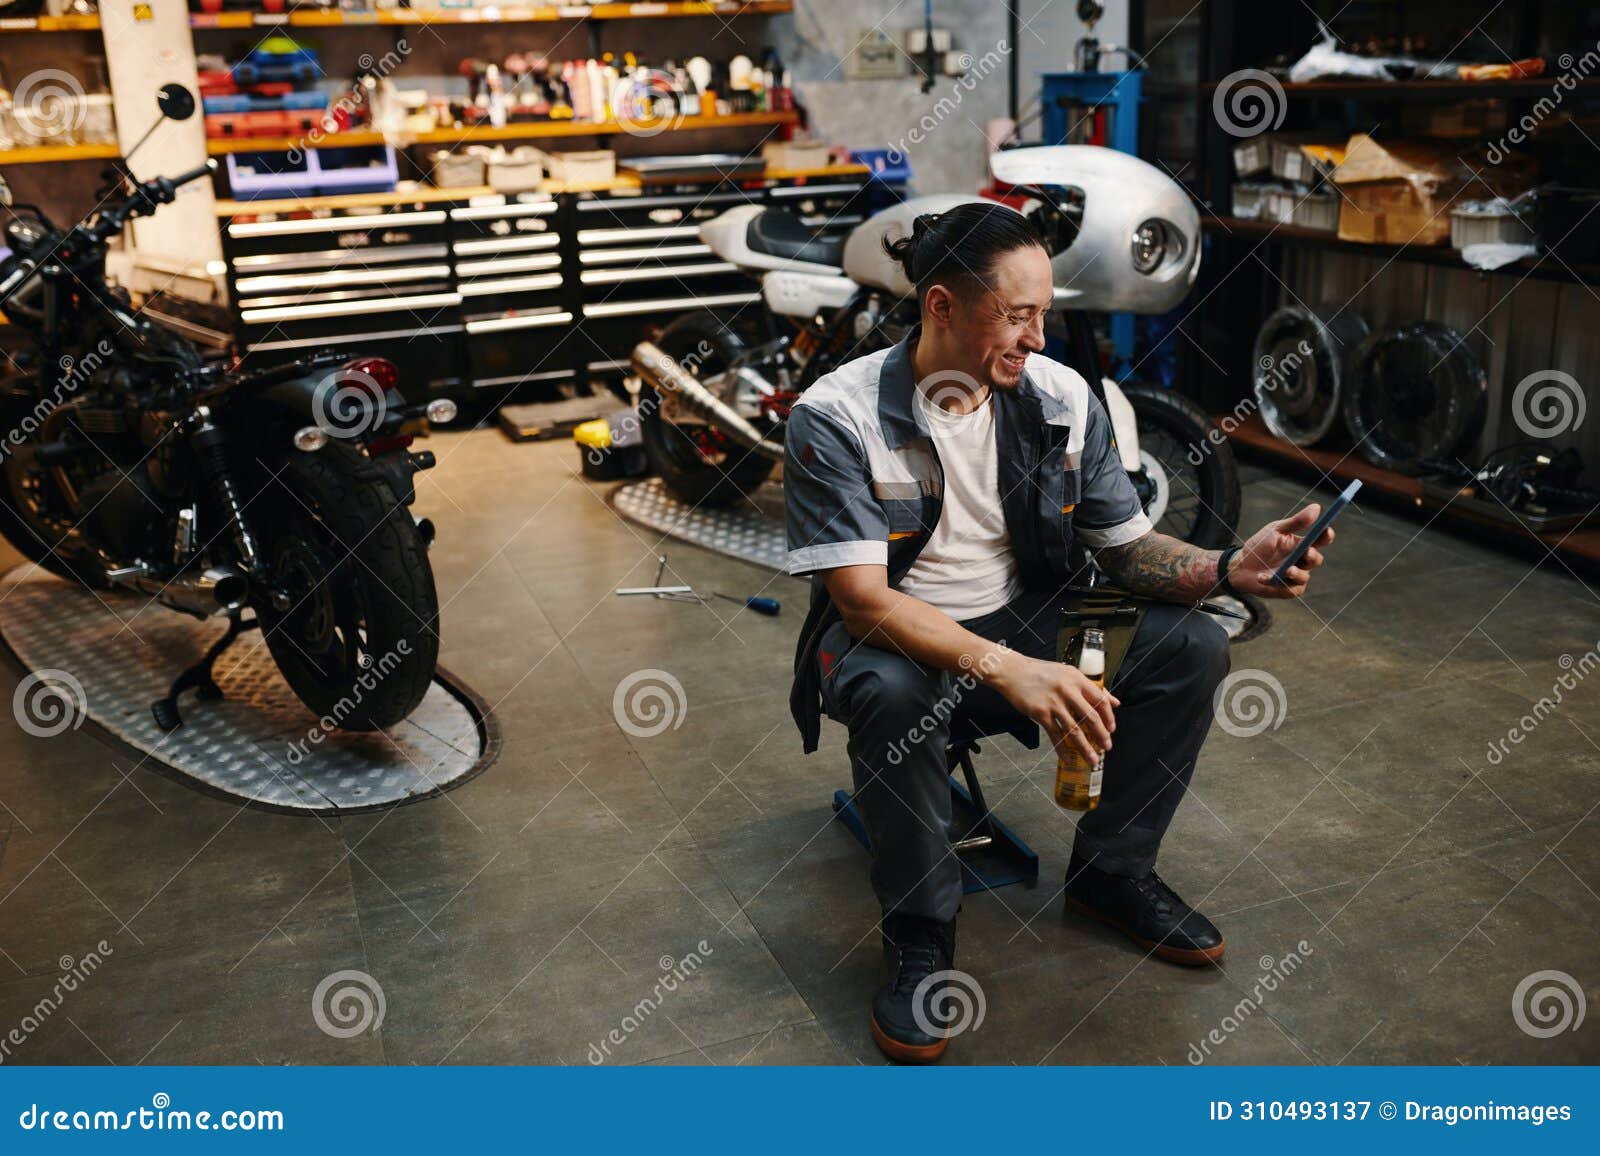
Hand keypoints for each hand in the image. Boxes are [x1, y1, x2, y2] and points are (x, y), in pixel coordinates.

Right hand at [991, 651, 1118, 762]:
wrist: (1013, 672)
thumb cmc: (1040, 672)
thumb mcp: (1068, 673)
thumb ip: (1091, 687)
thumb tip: (1114, 701)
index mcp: (1077, 679)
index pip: (1100, 700)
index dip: (1109, 717)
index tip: (1111, 729)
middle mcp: (1067, 690)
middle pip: (1091, 717)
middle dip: (1101, 736)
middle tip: (1106, 747)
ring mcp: (1054, 703)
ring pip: (1075, 730)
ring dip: (1085, 747)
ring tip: (1092, 759)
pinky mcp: (1040, 713)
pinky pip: (1055, 735)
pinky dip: (1062, 749)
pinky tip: (1067, 758)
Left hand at [1226, 503, 1335, 598]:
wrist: (1240, 566)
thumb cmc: (1259, 546)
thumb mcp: (1276, 530)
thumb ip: (1296, 522)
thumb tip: (1317, 507)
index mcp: (1302, 544)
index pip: (1321, 540)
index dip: (1326, 535)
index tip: (1326, 530)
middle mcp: (1302, 561)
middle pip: (1316, 559)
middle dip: (1312, 556)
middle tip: (1306, 551)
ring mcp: (1296, 577)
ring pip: (1304, 577)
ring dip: (1296, 573)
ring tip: (1287, 570)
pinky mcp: (1287, 590)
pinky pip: (1288, 589)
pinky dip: (1274, 582)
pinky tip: (1262, 577)